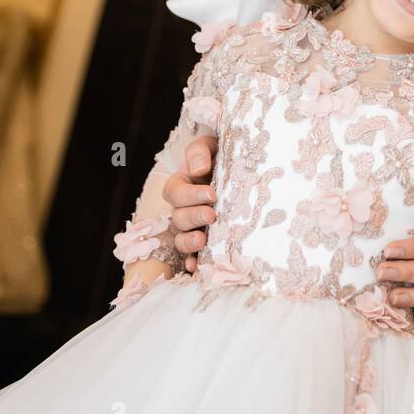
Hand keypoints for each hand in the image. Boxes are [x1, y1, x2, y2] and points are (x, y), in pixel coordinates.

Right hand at [164, 135, 218, 272]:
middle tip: (211, 215)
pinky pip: (192, 256)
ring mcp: (191, 227)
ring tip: (203, 241)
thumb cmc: (220, 155)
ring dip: (189, 242)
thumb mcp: (209, 146)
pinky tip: (197, 267)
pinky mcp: (203, 241)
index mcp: (180, 185)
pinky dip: (192, 262)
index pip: (175, 192)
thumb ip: (200, 152)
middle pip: (178, 218)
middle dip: (193, 217)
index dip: (190, 195)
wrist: (238, 168)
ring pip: (181, 239)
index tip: (212, 193)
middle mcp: (182, 208)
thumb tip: (200, 169)